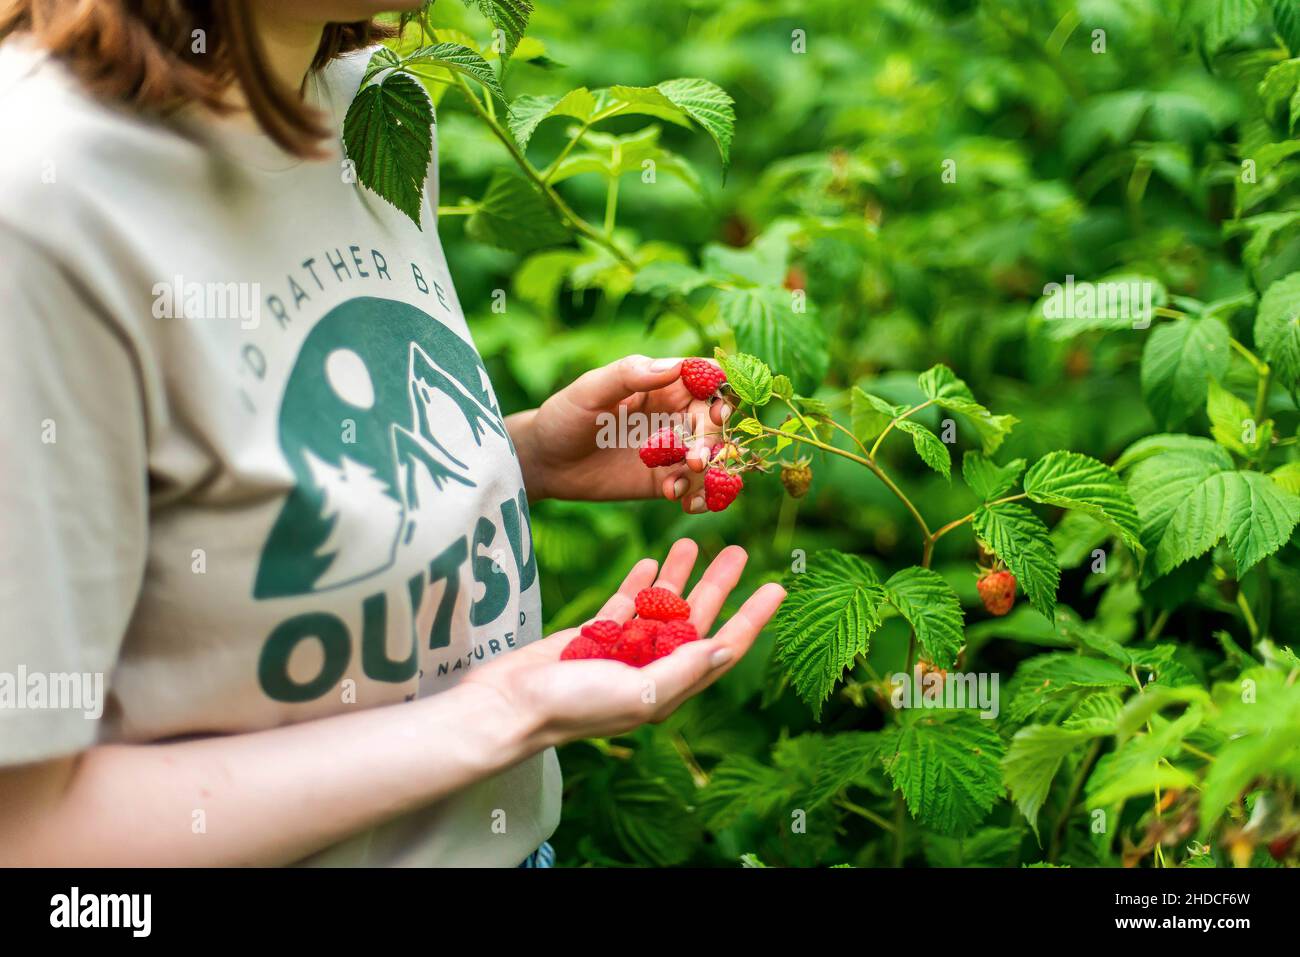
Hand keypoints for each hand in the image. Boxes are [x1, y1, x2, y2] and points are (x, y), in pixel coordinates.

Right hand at [461, 539, 784, 748]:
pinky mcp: (591, 635)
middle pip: (695, 620)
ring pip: (660, 607)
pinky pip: (625, 604)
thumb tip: (727, 649)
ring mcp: (620, 651)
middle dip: (719, 586)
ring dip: (679, 576)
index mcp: (667, 688)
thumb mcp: (639, 691)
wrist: (506, 706)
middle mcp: (649, 669)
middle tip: (738, 551)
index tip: (778, 587)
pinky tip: (653, 561)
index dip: (752, 619)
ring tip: (694, 542)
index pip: (721, 648)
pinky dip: (640, 582)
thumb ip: (683, 669)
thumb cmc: (571, 706)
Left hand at [509, 355, 730, 512]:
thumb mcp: (591, 390)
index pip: (708, 379)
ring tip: (678, 485)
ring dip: (709, 472)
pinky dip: (698, 495)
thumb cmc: (565, 416)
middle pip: (715, 422)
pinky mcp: (663, 480)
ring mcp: (672, 449)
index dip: (723, 391)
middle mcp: (674, 415)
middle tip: (695, 460)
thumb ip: (630, 375)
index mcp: (662, 384)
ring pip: (710, 457)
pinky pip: (694, 486)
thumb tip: (675, 366)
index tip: (718, 410)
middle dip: (713, 440)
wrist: (545, 462)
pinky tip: (683, 502)